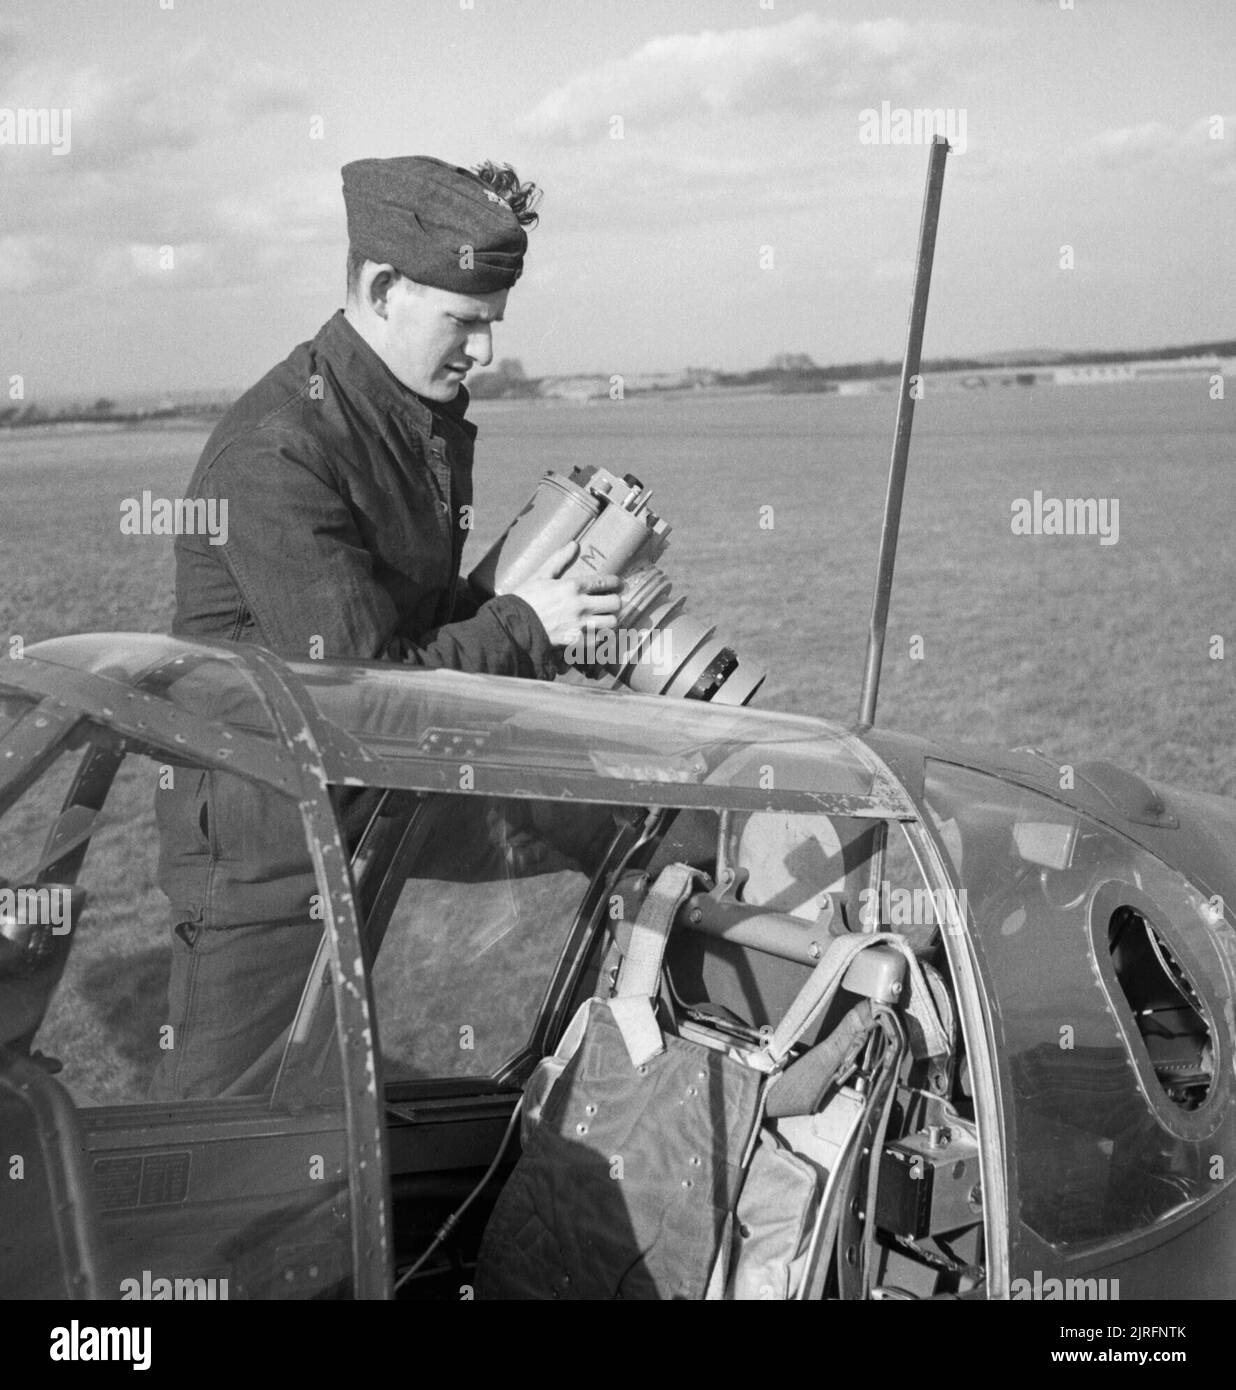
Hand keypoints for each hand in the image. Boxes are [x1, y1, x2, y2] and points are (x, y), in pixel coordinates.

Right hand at [507, 541, 622, 647]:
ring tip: (604, 618)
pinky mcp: (577, 642)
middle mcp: (580, 605)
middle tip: (610, 602)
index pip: (606, 582)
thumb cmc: (526, 599)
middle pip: (615, 603)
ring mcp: (580, 625)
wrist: (514, 626)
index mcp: (573, 586)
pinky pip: (600, 639)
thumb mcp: (541, 575)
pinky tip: (595, 632)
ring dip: (610, 619)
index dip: (616, 583)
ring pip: (611, 622)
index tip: (617, 585)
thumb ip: (560, 559)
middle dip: (615, 601)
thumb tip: (574, 544)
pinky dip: (600, 636)